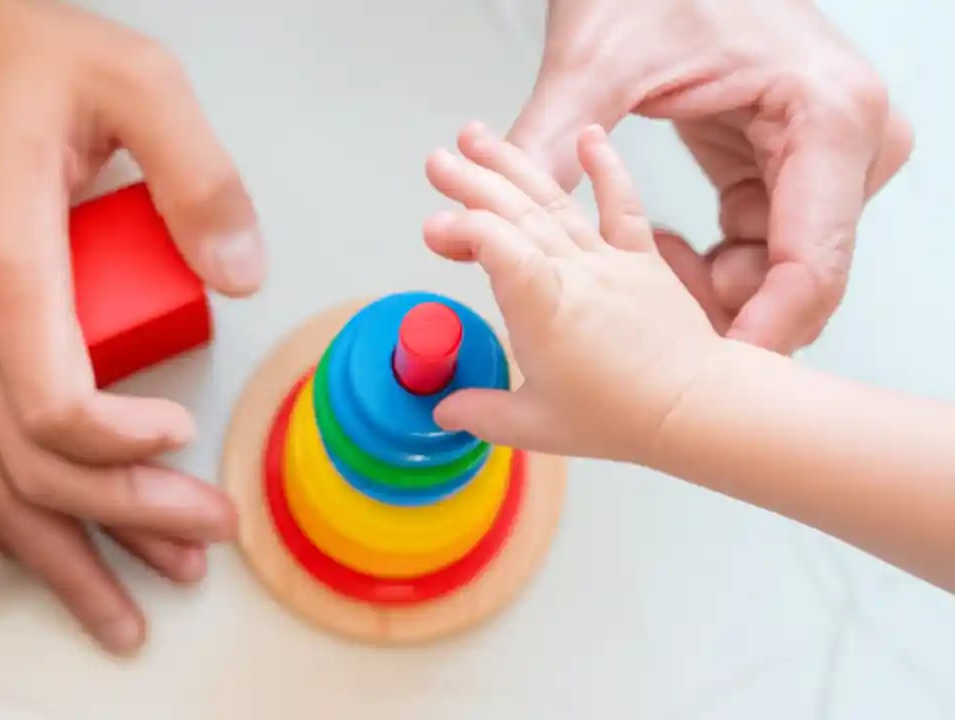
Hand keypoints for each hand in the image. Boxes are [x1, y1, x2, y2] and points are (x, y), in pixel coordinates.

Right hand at [0, 0, 259, 652]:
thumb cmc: (0, 59)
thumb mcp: (130, 79)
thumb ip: (200, 175)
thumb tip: (246, 273)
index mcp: (5, 266)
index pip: (61, 412)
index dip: (127, 452)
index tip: (186, 436)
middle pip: (35, 468)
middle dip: (124, 522)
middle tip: (202, 546)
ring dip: (61, 548)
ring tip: (124, 605)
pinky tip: (18, 554)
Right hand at [424, 123, 723, 462]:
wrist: (696, 407)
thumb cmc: (620, 419)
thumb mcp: (534, 427)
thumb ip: (480, 412)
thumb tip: (444, 410)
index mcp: (543, 311)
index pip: (497, 249)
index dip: (462, 231)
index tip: (433, 230)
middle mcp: (573, 274)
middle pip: (515, 214)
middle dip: (472, 181)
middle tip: (436, 160)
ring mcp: (607, 261)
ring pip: (553, 202)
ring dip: (513, 165)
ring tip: (477, 136)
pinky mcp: (639, 260)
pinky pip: (622, 204)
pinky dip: (607, 166)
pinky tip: (589, 135)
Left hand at [508, 0, 912, 353]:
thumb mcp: (595, 67)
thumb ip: (534, 158)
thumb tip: (458, 236)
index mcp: (829, 117)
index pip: (808, 269)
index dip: (752, 337)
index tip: (697, 381)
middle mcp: (847, 139)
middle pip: (790, 278)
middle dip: (710, 314)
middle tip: (632, 331)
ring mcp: (823, 153)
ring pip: (768, 268)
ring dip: (696, 288)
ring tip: (628, 278)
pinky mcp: (789, 159)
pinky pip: (752, 241)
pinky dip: (699, 258)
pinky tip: (653, 250)